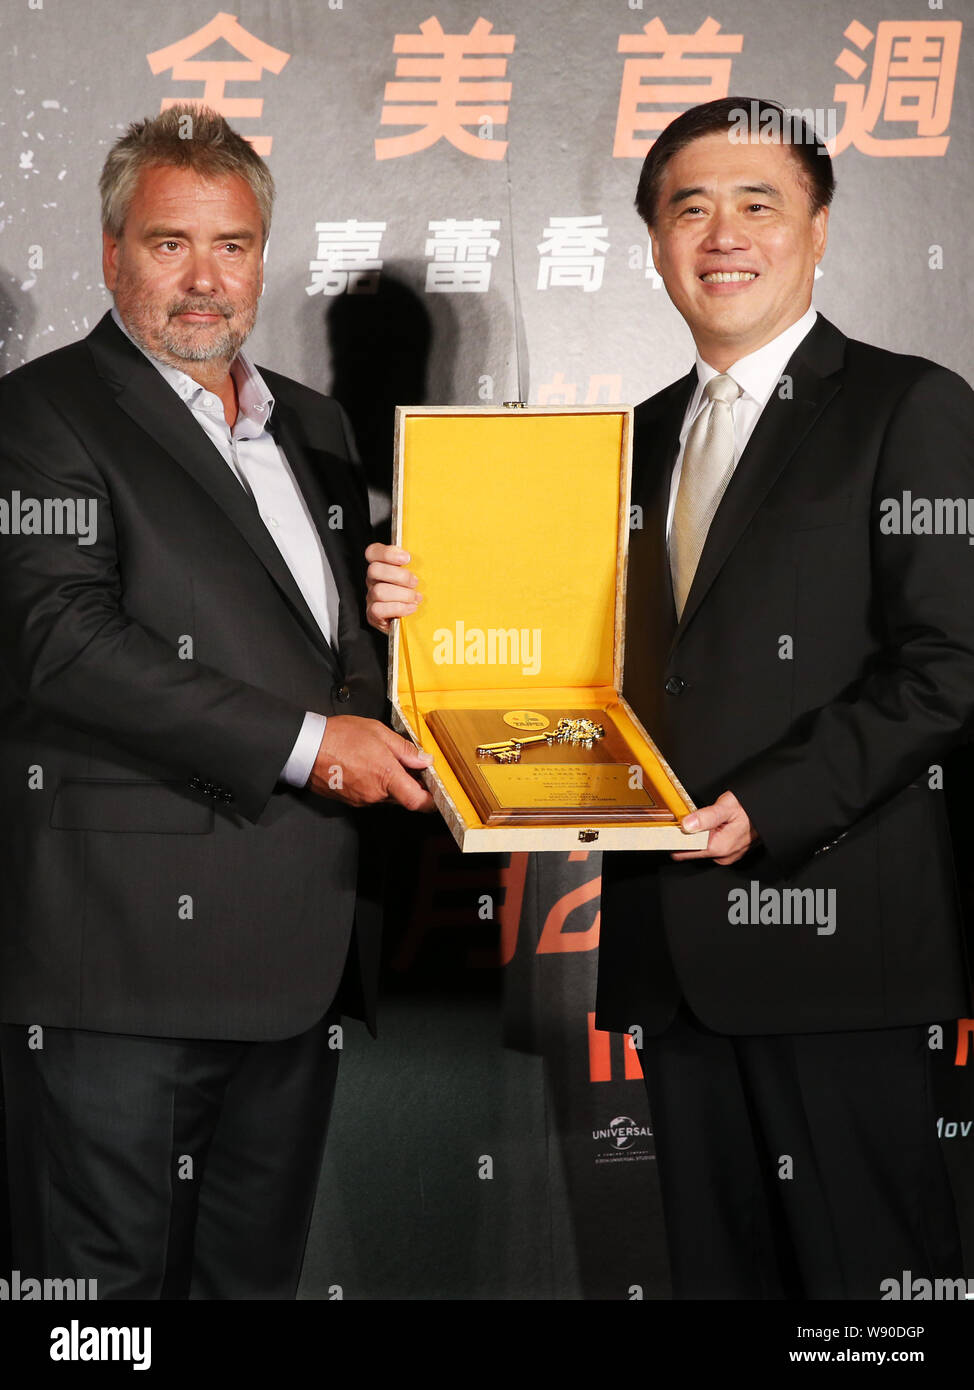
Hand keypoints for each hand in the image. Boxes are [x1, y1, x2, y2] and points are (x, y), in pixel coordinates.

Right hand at [308, 715, 433, 810]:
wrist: (305, 747)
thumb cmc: (340, 737)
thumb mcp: (378, 733)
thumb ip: (404, 749)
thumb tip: (425, 760)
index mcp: (386, 777)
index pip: (418, 801)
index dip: (431, 800)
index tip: (435, 790)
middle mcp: (375, 794)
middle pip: (403, 796)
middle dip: (408, 783)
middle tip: (406, 762)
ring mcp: (361, 800)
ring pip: (386, 795)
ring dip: (389, 782)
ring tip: (378, 759)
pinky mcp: (350, 801)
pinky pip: (370, 795)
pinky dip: (373, 783)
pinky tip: (365, 765)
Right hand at [365, 543, 420, 632]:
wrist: (413, 621)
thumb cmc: (416, 594)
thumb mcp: (416, 575)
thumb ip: (416, 564)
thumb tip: (430, 554)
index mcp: (381, 566)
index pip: (373, 552)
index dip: (388, 553)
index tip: (407, 558)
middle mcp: (373, 581)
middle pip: (374, 570)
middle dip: (399, 575)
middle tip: (415, 582)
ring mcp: (371, 598)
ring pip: (379, 591)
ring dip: (402, 594)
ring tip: (416, 598)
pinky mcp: (373, 615)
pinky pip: (378, 609)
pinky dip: (398, 608)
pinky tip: (411, 608)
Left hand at [671, 789, 757, 865]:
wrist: (769, 810)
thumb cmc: (751, 808)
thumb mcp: (726, 806)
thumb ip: (706, 817)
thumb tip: (687, 825)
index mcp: (719, 847)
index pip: (688, 850)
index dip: (677, 840)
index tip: (668, 832)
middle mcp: (724, 856)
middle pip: (694, 849)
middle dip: (689, 837)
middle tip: (690, 819)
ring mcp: (728, 856)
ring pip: (704, 848)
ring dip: (700, 837)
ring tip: (707, 822)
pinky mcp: (731, 853)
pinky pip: (713, 846)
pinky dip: (710, 837)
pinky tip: (714, 827)